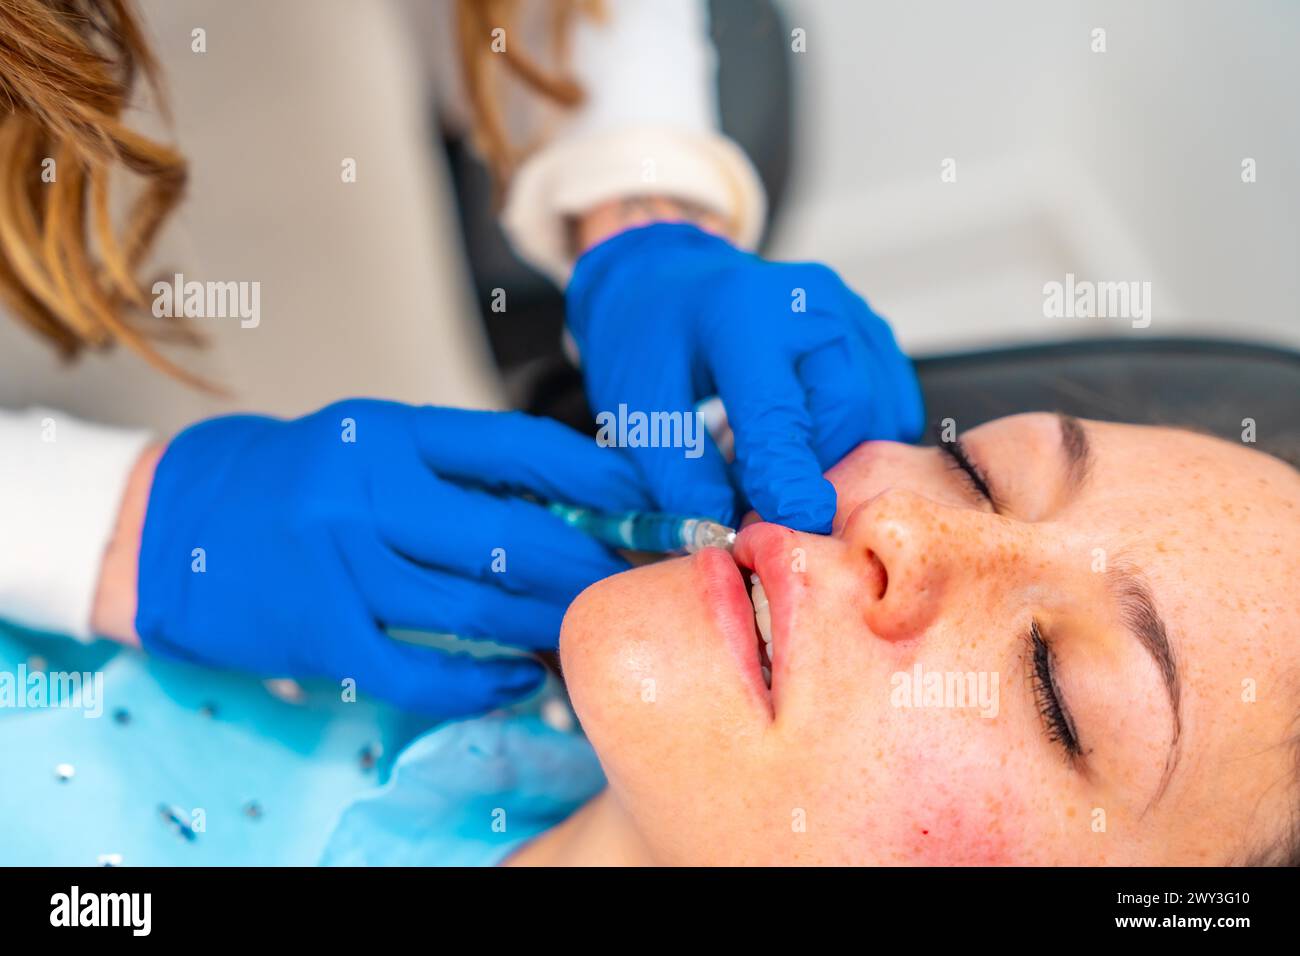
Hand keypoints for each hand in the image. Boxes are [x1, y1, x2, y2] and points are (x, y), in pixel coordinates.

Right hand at [116, 400, 649, 715]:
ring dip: (547, 627)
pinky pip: (423, 670)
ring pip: (479, 608)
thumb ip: (455, 468)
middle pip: (513, 537)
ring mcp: (344, 568)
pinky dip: (481, 684)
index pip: (519, 447)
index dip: (595, 477)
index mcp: (389, 434)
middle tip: (630, 584)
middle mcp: (370, 495)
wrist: (166, 525)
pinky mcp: (323, 635)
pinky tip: (516, 682)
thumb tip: (564, 500)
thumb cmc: (288, 482)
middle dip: (588, 566)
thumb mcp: (369, 445)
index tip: (643, 502)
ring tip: (588, 633)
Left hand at [566, 222, 924, 532]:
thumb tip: (726, 531)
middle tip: (765, 501)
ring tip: (780, 468)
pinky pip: (888, 403)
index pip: (778, 412)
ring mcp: (848, 312)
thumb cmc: (649, 340)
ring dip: (836, 457)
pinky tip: (811, 443)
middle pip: (844, 412)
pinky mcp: (870, 331)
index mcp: (743, 314)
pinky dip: (857, 438)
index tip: (796, 525)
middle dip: (813, 469)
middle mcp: (809, 302)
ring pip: (876, 411)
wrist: (672, 285)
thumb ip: (681, 472)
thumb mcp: (639, 407)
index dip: (789, 479)